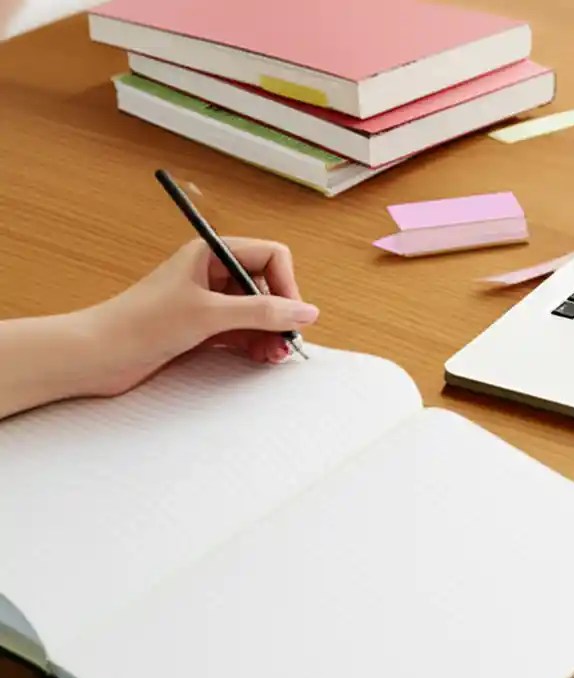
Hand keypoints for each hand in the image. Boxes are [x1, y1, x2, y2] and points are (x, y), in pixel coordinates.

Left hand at [85, 237, 318, 395]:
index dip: (286, 284)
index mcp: (210, 254)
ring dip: (271, 333)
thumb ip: (262, 312)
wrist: (96, 355)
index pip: (270, 256)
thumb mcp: (209, 315)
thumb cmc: (140, 324)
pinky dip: (256, 344)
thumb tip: (306, 312)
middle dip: (281, 314)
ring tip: (276, 355)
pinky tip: (262, 357)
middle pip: (266, 287)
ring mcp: (208, 302)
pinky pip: (242, 332)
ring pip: (256, 313)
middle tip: (288, 341)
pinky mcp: (202, 328)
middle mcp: (211, 274)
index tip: (290, 314)